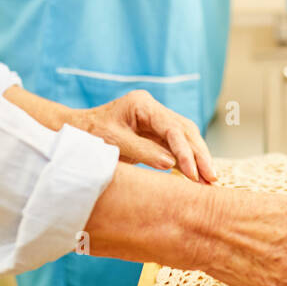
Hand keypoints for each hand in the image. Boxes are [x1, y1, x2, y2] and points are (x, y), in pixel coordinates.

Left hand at [69, 89, 217, 183]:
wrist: (75, 131)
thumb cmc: (89, 135)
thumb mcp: (114, 144)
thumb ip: (144, 152)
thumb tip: (172, 165)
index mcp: (142, 104)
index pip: (172, 128)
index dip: (186, 152)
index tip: (194, 174)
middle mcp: (153, 108)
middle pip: (185, 130)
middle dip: (200, 154)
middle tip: (211, 178)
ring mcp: (155, 119)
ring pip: (185, 136)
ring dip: (197, 157)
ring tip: (209, 180)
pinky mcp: (155, 131)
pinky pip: (176, 144)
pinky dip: (187, 159)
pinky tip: (196, 175)